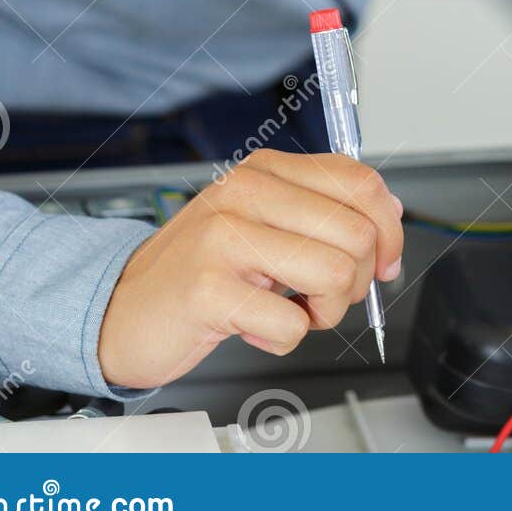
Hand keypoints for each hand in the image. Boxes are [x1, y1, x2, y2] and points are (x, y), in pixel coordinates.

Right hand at [97, 149, 402, 388]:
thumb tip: (390, 218)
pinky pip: (292, 325)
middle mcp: (245, 192)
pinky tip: (254, 327)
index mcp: (265, 170)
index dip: (389, 229)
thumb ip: (321, 210)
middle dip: (354, 282)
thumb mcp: (262, 222)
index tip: (384, 262)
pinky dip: (283, 340)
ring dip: (323, 313)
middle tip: (319, 295)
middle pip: (356, 234)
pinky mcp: (209, 289)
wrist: (122, 307)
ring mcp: (225, 237)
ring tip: (289, 310)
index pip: (360, 182)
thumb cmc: (201, 269)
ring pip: (334, 275)